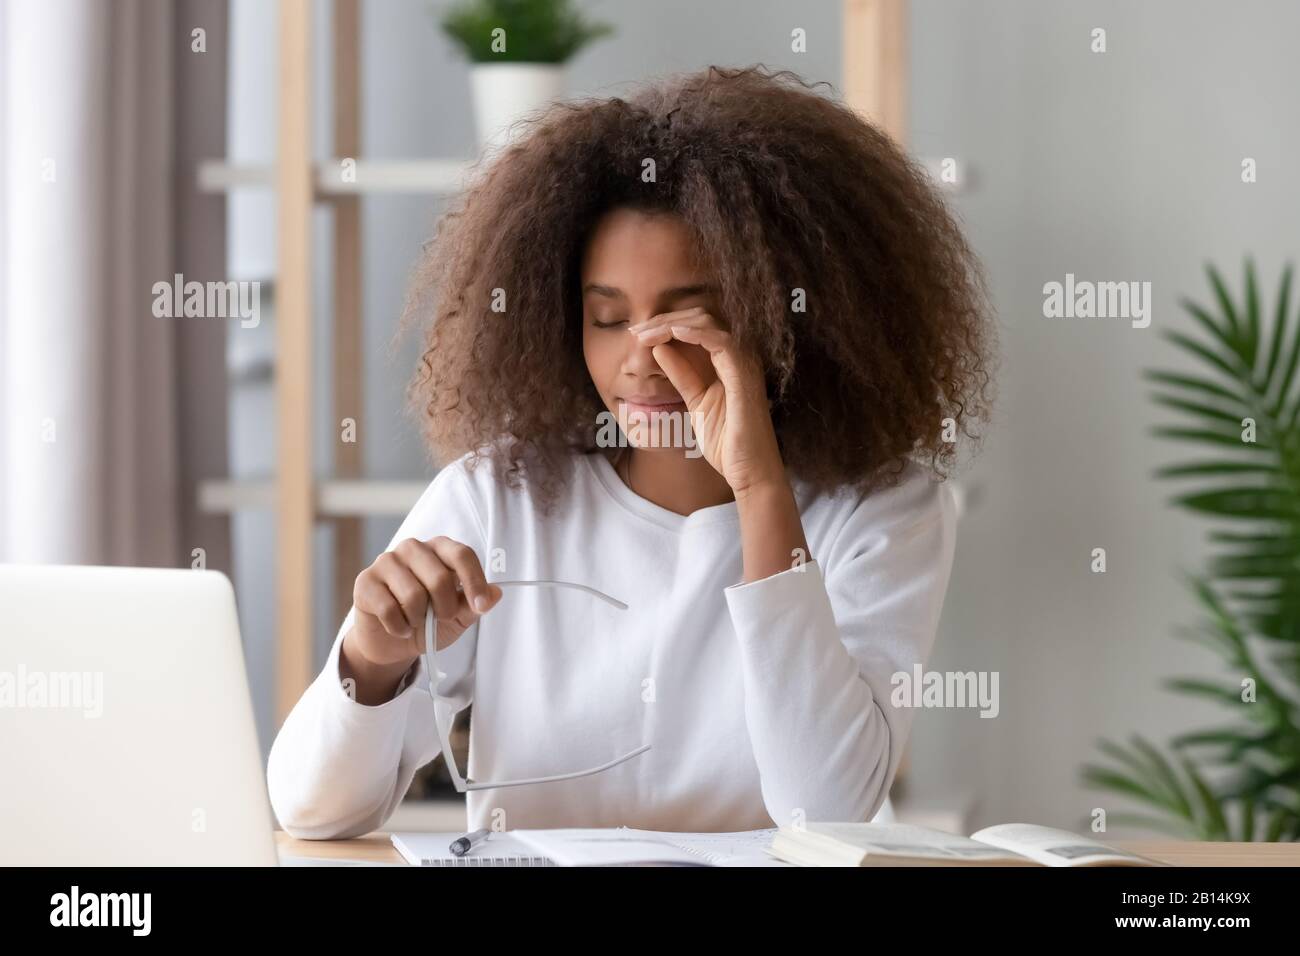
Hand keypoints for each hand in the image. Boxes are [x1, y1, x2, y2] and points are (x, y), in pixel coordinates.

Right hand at [345, 536, 501, 674]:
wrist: (391, 642)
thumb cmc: (428, 621)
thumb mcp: (458, 616)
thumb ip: (474, 604)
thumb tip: (496, 593)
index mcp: (439, 549)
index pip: (462, 554)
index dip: (475, 581)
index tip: (481, 606)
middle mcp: (412, 548)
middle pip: (439, 577)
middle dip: (444, 608)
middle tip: (439, 618)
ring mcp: (386, 561)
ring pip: (413, 595)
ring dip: (419, 620)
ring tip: (415, 622)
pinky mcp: (365, 581)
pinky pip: (389, 609)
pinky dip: (399, 628)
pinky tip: (398, 627)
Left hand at [630, 307, 785, 495]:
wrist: (749, 471)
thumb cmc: (727, 440)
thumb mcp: (695, 401)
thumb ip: (681, 375)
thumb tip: (659, 349)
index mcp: (728, 360)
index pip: (695, 327)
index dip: (664, 325)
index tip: (636, 335)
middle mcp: (739, 355)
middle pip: (699, 318)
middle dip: (663, 321)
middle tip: (635, 332)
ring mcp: (744, 362)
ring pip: (707, 323)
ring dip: (672, 324)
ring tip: (645, 333)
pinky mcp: (745, 374)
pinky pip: (720, 341)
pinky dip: (695, 333)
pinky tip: (672, 334)